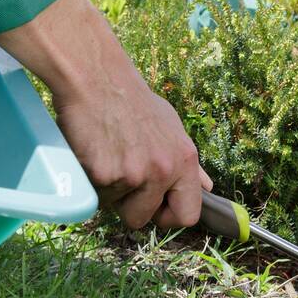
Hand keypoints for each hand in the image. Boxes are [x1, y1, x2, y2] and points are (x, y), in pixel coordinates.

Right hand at [0, 0, 212, 231]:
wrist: (97, 77)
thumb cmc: (133, 101)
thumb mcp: (170, 126)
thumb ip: (187, 162)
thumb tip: (207, 187)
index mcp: (184, 160)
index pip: (188, 214)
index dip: (168, 216)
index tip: (154, 206)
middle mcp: (163, 170)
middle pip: (143, 219)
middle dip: (129, 206)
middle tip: (121, 174)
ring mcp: (133, 174)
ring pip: (114, 207)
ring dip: (109, 190)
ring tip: (108, 155)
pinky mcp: (103, 174)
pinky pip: (94, 194)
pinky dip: (90, 180)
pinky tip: (93, 151)